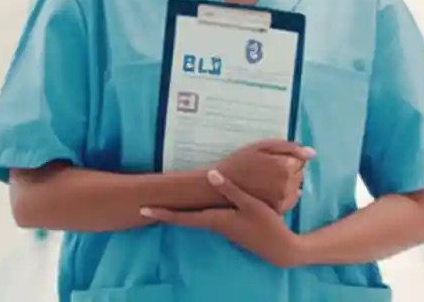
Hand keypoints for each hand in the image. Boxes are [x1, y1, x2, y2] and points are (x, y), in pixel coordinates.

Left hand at [142, 170, 303, 268]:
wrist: (279, 249)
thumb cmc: (266, 226)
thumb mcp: (251, 204)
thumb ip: (231, 190)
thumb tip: (211, 174)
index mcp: (215, 220)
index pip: (183, 217)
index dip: (163, 213)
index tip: (143, 210)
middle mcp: (214, 225)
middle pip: (184, 218)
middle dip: (166, 212)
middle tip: (146, 206)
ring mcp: (221, 228)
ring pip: (194, 218)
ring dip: (179, 212)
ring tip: (164, 204)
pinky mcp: (229, 227)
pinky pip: (206, 218)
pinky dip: (194, 212)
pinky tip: (193, 206)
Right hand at [215, 139, 312, 213]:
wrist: (220, 188)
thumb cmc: (240, 163)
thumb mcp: (261, 147)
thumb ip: (288, 148)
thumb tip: (312, 153)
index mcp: (285, 166)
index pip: (300, 161)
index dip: (287, 159)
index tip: (272, 161)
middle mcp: (288, 184)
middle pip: (300, 174)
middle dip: (289, 171)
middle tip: (268, 171)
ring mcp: (284, 199)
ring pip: (296, 187)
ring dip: (287, 183)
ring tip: (267, 182)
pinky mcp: (279, 210)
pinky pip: (291, 200)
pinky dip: (284, 195)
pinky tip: (269, 192)